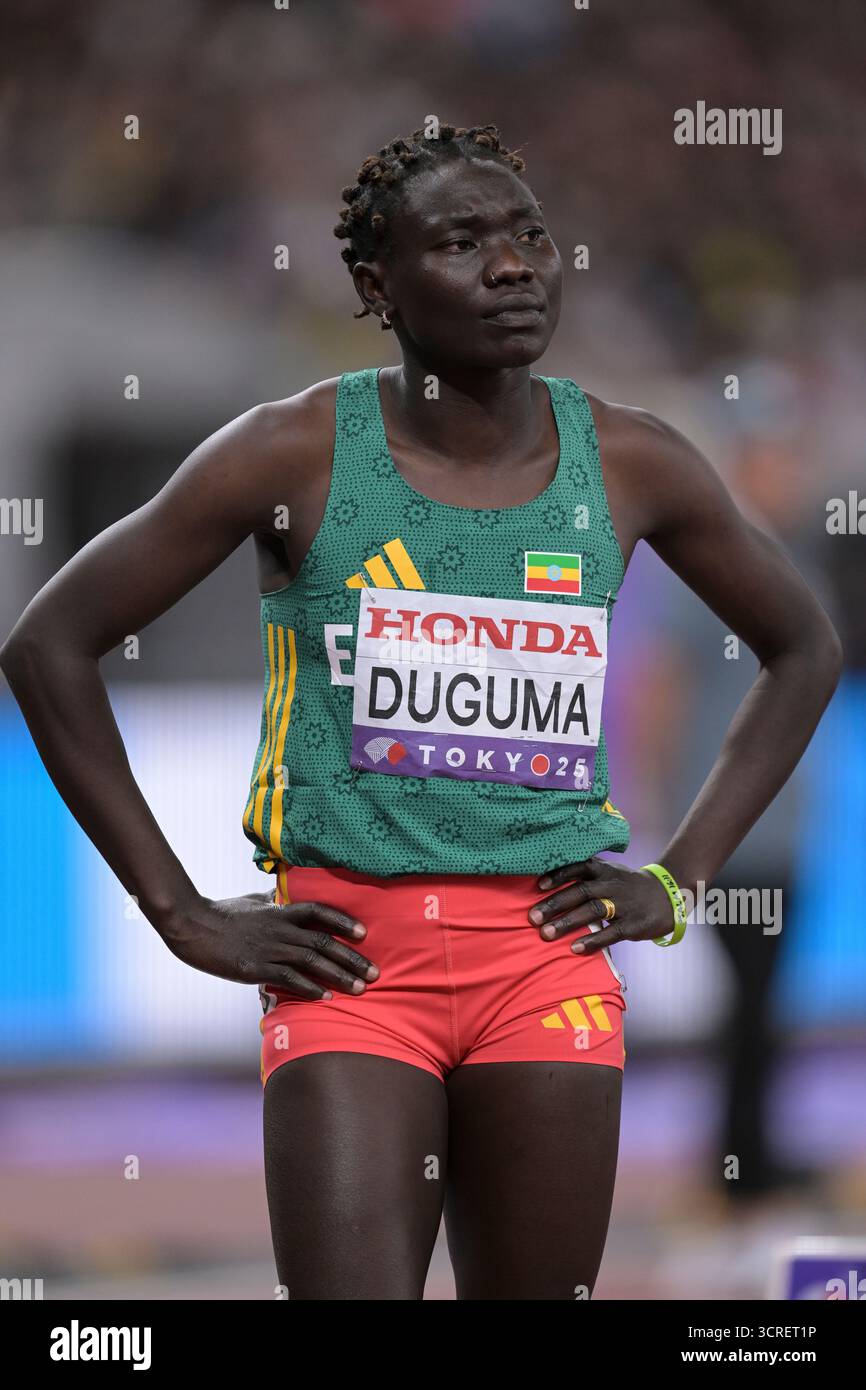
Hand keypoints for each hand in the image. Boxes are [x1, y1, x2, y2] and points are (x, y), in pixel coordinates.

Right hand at [157, 889, 378, 998]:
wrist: (192, 927)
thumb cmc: (221, 913)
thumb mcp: (250, 901)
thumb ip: (269, 899)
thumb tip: (279, 893)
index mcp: (279, 911)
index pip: (319, 911)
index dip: (344, 920)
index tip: (365, 933)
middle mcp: (280, 928)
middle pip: (324, 941)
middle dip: (352, 958)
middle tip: (375, 972)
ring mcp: (269, 948)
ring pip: (312, 961)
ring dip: (339, 975)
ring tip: (360, 988)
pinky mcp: (255, 967)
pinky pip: (289, 978)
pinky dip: (310, 988)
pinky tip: (326, 997)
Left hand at [528, 857, 674, 952]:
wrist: (668, 896)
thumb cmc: (628, 886)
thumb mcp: (610, 872)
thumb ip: (585, 876)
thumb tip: (547, 881)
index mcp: (604, 871)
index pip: (579, 867)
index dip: (559, 875)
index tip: (538, 885)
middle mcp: (612, 885)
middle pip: (581, 891)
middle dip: (555, 903)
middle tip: (532, 917)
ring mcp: (624, 905)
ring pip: (593, 911)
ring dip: (568, 922)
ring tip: (546, 934)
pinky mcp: (633, 924)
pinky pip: (611, 933)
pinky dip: (592, 941)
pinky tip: (575, 949)